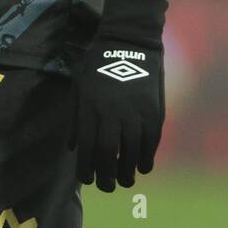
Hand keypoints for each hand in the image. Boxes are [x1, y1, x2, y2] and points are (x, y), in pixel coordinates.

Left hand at [68, 39, 164, 191]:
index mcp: (91, 108)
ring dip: (129, 172)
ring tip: (126, 181)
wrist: (129, 41)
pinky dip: (147, 158)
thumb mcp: (79, 86)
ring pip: (132, 153)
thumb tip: (74, 148)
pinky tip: (143, 167)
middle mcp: (112, 113)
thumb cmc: (98, 64)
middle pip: (109, 155)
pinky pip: (151, 142)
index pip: (88, 149)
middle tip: (107, 186)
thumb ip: (76, 118)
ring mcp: (135, 112)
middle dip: (107, 177)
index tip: (88, 179)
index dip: (87, 169)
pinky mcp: (154, 111)